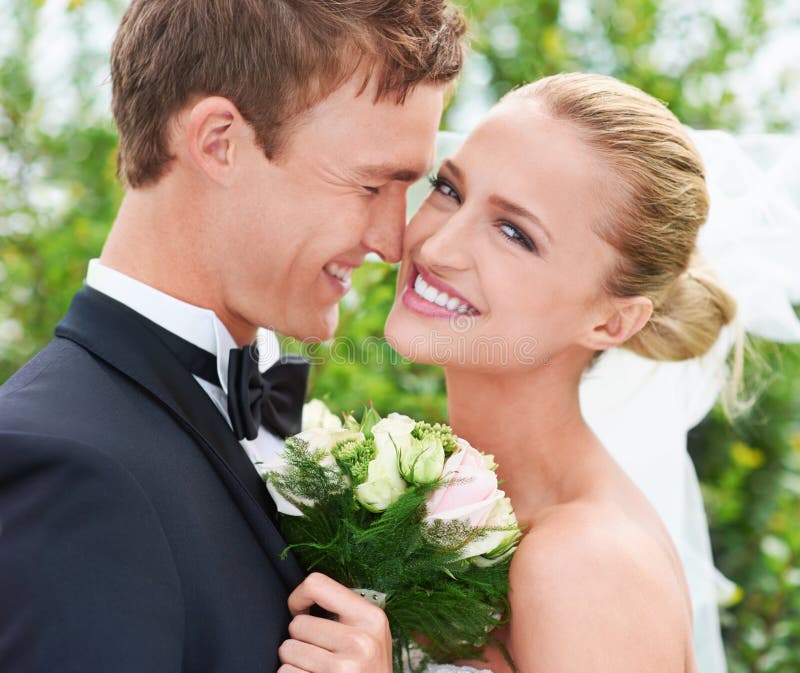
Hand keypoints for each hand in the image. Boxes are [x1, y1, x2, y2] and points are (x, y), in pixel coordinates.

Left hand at [278, 572, 392, 672]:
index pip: (317, 584)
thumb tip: (303, 595)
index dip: (299, 597)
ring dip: (294, 661)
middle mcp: (360, 641)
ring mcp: (343, 668)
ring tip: (317, 669)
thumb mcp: (371, 634)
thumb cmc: (368, 669)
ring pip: (287, 650)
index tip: (299, 610)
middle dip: (300, 639)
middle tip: (319, 652)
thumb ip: (345, 612)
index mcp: (371, 617)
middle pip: (297, 624)